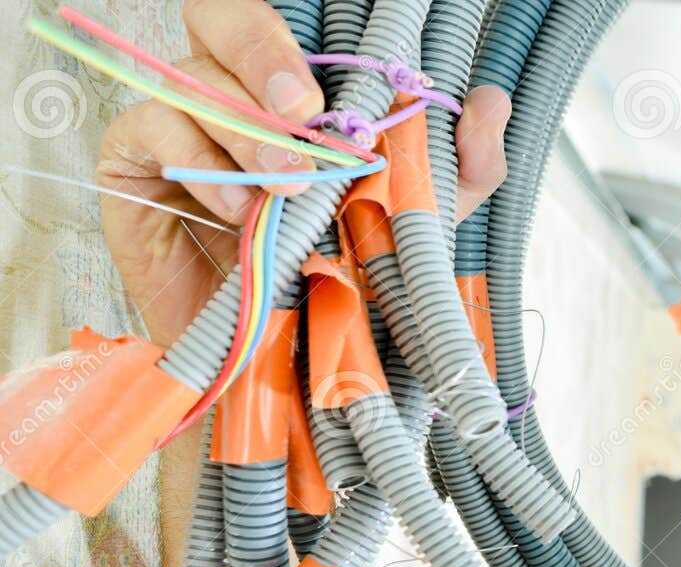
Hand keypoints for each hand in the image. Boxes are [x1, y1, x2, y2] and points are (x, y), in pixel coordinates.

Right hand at [98, 0, 511, 347]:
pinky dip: (199, 167)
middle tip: (302, 111)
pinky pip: (149, 133)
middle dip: (263, 59)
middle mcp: (228, 91)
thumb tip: (490, 104)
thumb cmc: (343, 274)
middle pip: (218, 22)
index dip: (288, 38)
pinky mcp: (131, 166)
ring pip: (191, 83)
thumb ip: (461, 165)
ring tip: (288, 187)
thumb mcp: (420, 220)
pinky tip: (242, 212)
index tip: (325, 89)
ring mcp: (176, 124)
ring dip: (246, 133)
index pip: (275, 22)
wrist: (283, 359)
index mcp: (289, 88)